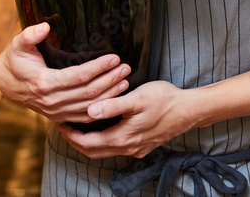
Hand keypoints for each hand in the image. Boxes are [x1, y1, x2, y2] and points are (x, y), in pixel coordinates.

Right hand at [0, 22, 130, 122]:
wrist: (6, 83)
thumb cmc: (15, 59)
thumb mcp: (17, 43)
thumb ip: (30, 34)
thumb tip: (45, 26)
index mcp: (44, 82)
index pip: (79, 76)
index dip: (98, 67)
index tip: (114, 58)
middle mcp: (52, 100)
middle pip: (89, 92)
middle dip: (110, 79)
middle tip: (126, 68)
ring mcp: (56, 112)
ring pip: (89, 106)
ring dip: (110, 95)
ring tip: (125, 81)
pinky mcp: (59, 117)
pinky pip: (84, 116)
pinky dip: (101, 108)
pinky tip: (113, 99)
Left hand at [58, 81, 188, 158]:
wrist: (189, 110)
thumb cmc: (163, 99)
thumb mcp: (136, 98)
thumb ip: (112, 105)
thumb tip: (90, 110)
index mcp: (122, 138)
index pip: (87, 143)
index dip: (70, 135)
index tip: (60, 123)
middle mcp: (128, 147)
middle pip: (94, 151)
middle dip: (76, 140)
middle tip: (65, 126)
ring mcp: (136, 148)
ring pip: (105, 150)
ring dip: (90, 141)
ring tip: (80, 125)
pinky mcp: (143, 145)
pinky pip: (117, 147)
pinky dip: (104, 140)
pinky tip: (104, 127)